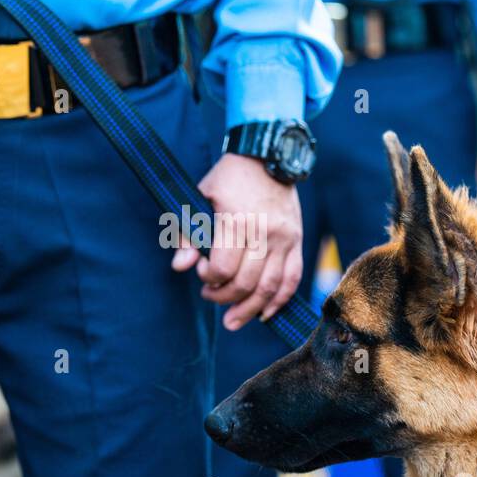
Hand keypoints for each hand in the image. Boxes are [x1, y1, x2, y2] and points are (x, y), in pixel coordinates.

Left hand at [171, 154, 303, 330]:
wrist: (267, 155)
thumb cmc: (228, 178)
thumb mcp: (200, 198)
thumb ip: (187, 233)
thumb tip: (180, 267)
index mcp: (237, 221)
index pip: (222, 268)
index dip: (207, 277)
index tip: (199, 270)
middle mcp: (264, 233)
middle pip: (246, 283)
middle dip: (224, 298)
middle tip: (210, 296)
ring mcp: (284, 239)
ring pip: (270, 287)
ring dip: (250, 309)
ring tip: (233, 321)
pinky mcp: (296, 241)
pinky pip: (292, 278)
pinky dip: (280, 300)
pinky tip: (265, 313)